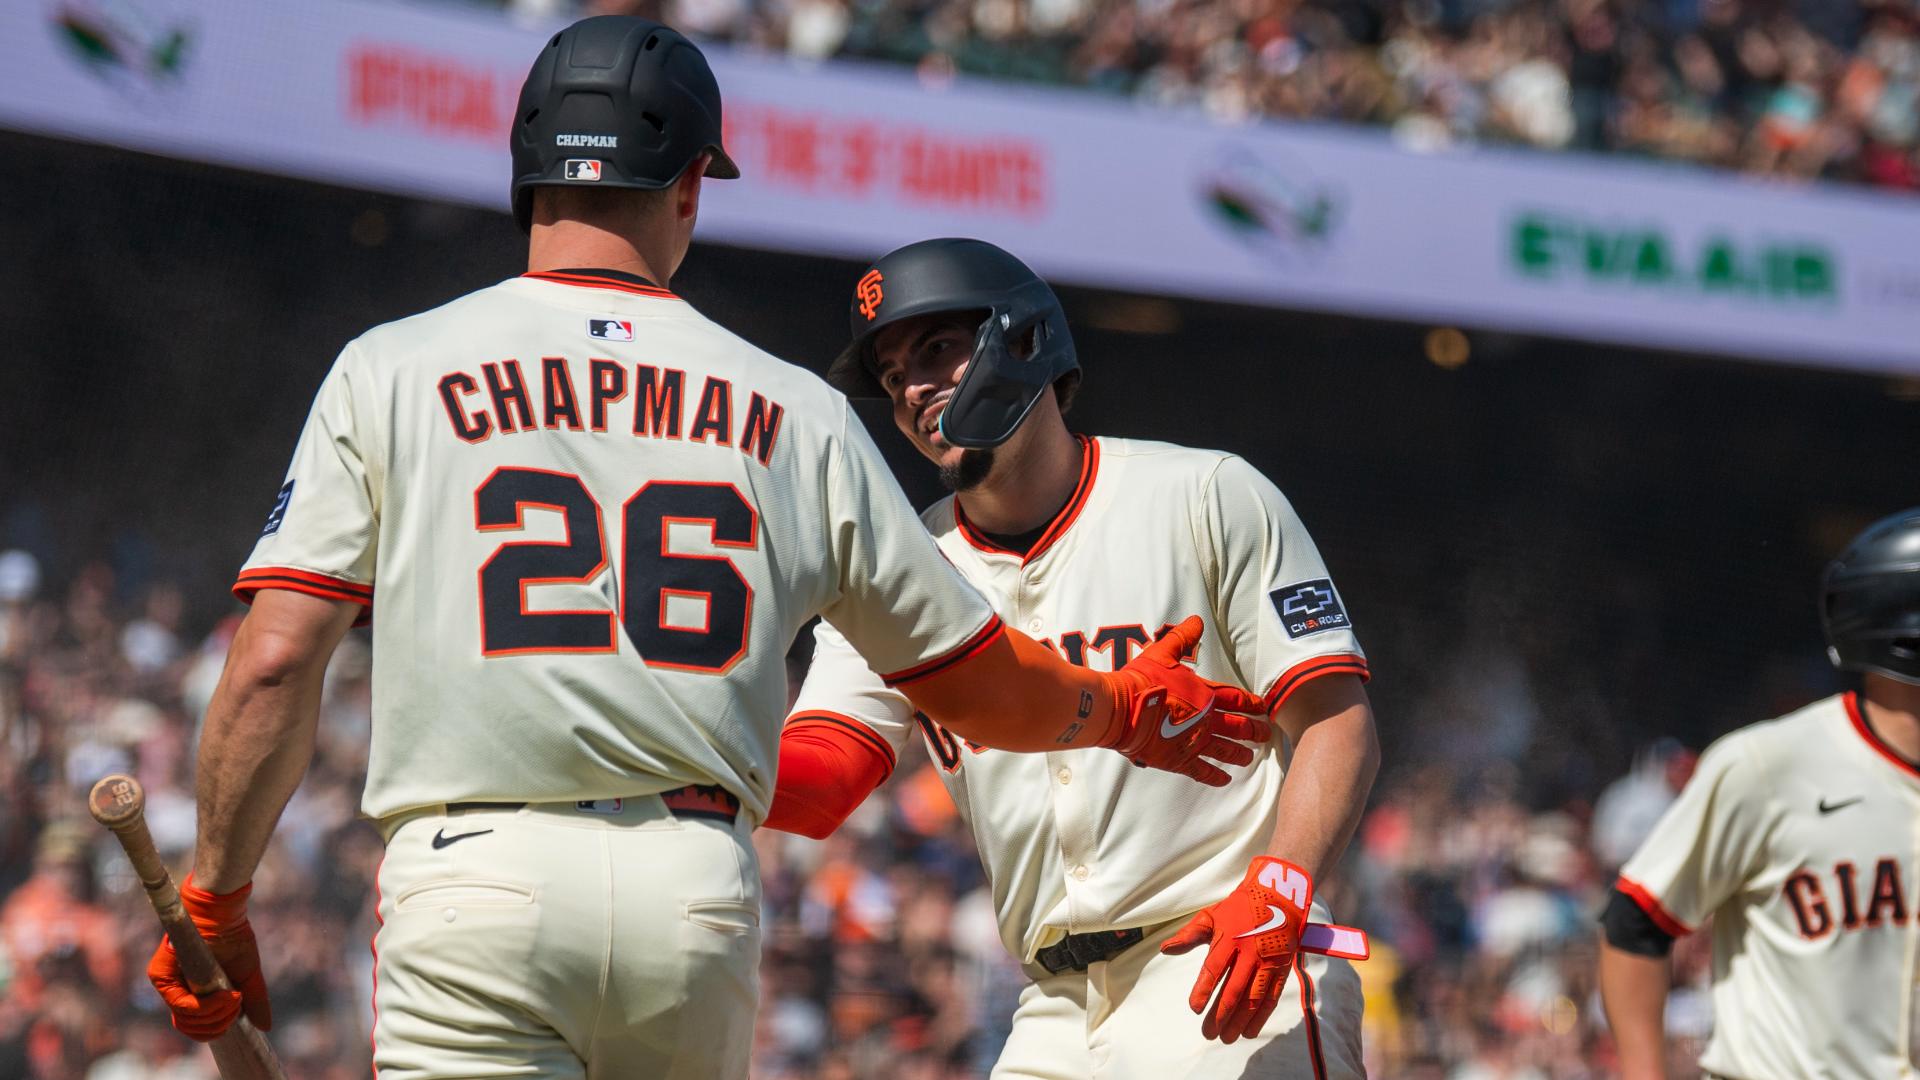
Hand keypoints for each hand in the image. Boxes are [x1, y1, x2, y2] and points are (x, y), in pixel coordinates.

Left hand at [147, 875, 270, 1040]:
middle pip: (189, 1028)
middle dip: (218, 1024)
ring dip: (216, 1015)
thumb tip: (265, 1027)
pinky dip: (207, 1006)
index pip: (195, 1026)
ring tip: (235, 998)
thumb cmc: (234, 939)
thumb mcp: (247, 976)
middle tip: (238, 1006)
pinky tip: (228, 995)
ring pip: (185, 1020)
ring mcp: (165, 985)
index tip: (238, 1016)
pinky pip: (181, 1005)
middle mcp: (174, 991)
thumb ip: (253, 1001)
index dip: (217, 1028)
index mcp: (190, 993)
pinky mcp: (160, 977)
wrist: (223, 914)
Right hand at [1102, 616, 1270, 784]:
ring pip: (1225, 750)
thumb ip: (1182, 638)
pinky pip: (1202, 771)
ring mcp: (1194, 742)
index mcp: (1204, 694)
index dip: (1251, 703)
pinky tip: (1225, 780)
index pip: (1236, 699)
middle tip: (1265, 735)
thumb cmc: (1142, 680)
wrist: (1122, 710)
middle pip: (1238, 727)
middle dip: (1254, 731)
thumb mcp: (1162, 652)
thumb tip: (1197, 620)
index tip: (1263, 707)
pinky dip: (1215, 777)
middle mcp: (1205, 720)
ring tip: (1249, 758)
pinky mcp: (1179, 759)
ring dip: (1240, 754)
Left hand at [1161, 856, 1311, 1042]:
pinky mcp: (1282, 969)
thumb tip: (1165, 949)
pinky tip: (1249, 1032)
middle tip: (1208, 1033)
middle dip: (1220, 1014)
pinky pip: (1272, 998)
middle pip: (1234, 989)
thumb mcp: (1211, 916)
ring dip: (1240, 1021)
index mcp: (1229, 938)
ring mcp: (1268, 962)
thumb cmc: (1238, 908)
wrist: (1279, 897)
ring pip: (1253, 998)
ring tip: (1226, 1037)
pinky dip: (1261, 1018)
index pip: (1214, 968)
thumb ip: (1189, 935)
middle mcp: (1250, 952)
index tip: (1194, 1008)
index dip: (1204, 989)